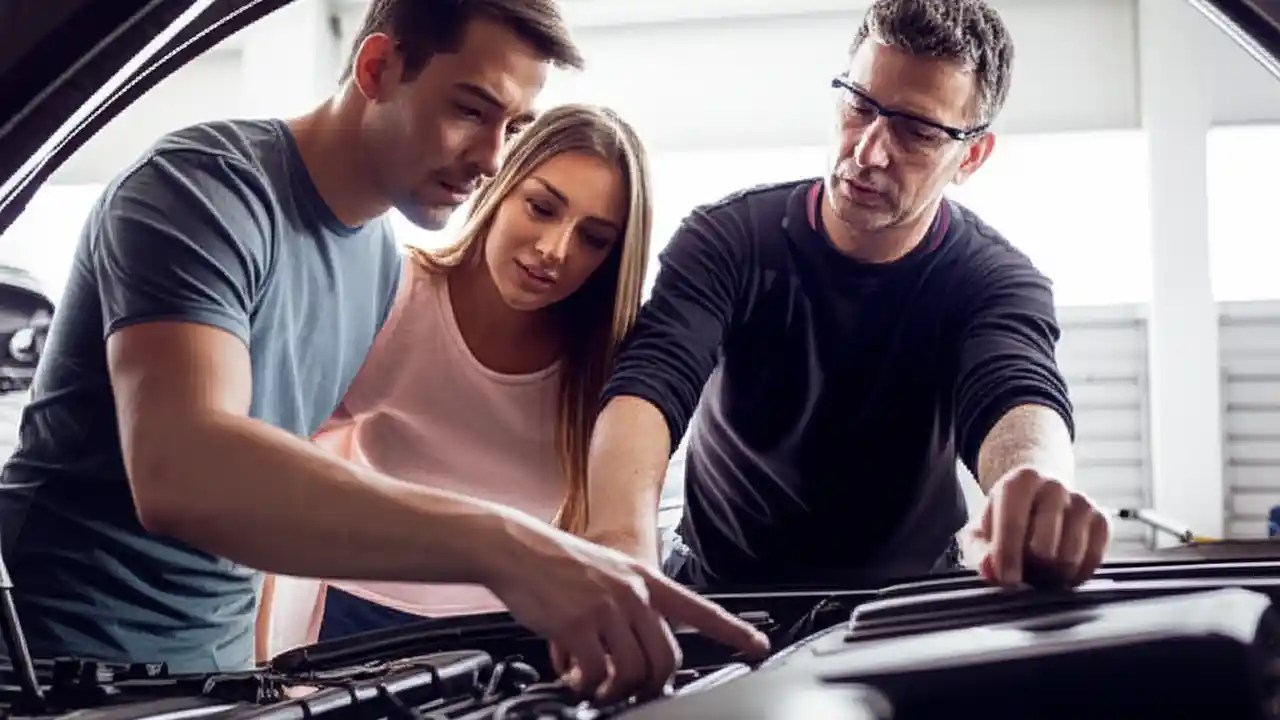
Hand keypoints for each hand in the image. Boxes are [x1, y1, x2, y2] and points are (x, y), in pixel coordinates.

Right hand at [484, 515, 769, 702]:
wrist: (516, 548)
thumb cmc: (556, 562)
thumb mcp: (607, 573)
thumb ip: (629, 605)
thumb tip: (636, 649)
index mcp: (644, 579)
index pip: (700, 608)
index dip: (733, 631)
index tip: (757, 646)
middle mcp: (632, 593)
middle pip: (667, 656)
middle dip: (654, 683)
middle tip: (636, 691)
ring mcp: (607, 609)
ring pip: (633, 670)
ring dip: (617, 690)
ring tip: (598, 688)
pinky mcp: (578, 626)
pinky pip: (596, 673)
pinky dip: (587, 686)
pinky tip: (575, 679)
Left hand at [960, 467, 1110, 587]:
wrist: (1038, 497)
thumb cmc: (1004, 519)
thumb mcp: (981, 531)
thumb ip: (979, 550)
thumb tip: (990, 569)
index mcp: (1020, 482)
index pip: (1013, 523)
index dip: (1007, 556)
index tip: (1006, 579)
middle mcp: (1054, 487)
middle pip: (1044, 547)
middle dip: (1031, 567)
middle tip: (1024, 568)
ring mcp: (1082, 502)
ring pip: (1069, 558)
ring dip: (1052, 574)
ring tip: (1040, 567)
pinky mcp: (1102, 520)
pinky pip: (1093, 562)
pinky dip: (1076, 575)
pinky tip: (1061, 568)